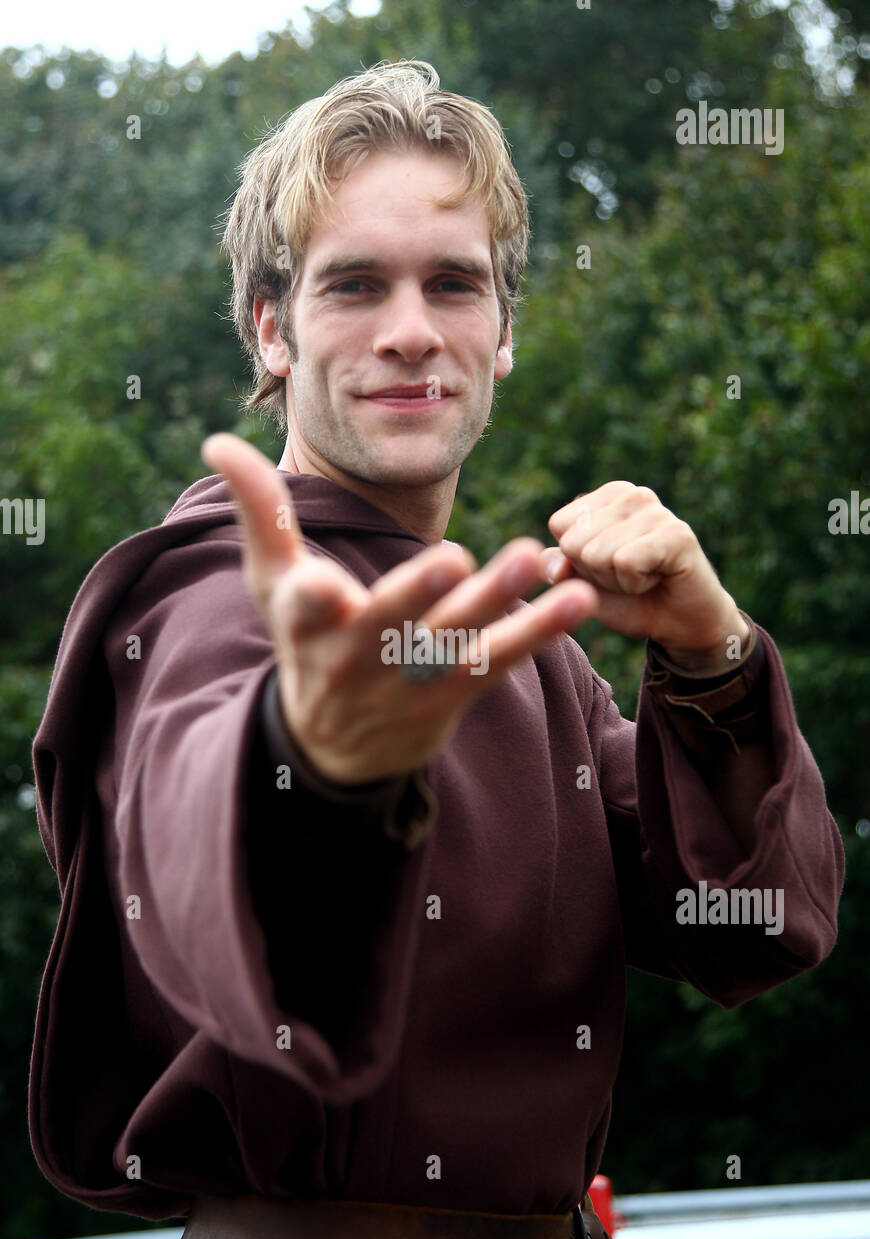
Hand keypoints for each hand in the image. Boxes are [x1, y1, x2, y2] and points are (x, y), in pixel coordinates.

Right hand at [202, 434, 599, 783]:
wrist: (333, 746)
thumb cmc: (302, 641)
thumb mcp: (271, 582)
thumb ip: (260, 511)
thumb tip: (216, 439)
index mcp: (307, 624)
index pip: (306, 611)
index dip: (314, 600)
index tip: (324, 590)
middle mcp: (357, 658)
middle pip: (391, 625)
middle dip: (420, 596)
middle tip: (453, 559)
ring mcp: (409, 680)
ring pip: (455, 643)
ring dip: (500, 607)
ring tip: (534, 563)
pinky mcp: (454, 694)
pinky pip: (499, 661)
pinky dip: (538, 631)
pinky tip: (578, 601)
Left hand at [539, 481, 748, 673]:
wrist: (678, 624)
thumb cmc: (630, 598)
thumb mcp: (581, 584)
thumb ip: (557, 567)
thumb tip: (553, 566)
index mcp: (607, 496)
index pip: (560, 526)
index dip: (577, 561)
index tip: (609, 566)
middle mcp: (632, 494)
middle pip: (575, 542)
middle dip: (596, 572)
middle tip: (629, 574)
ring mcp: (656, 510)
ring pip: (597, 554)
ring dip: (617, 581)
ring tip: (645, 576)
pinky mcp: (677, 534)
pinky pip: (625, 563)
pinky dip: (636, 583)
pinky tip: (658, 578)